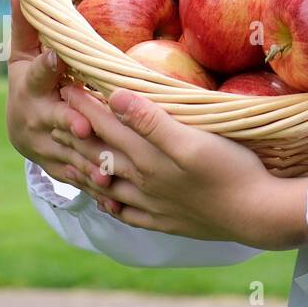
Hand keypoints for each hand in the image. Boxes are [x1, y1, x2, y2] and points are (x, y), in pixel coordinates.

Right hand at [6, 0, 118, 211]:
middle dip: (69, 123)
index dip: (47, 65)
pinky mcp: (62, 169)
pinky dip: (97, 188)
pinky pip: (82, 178)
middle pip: (55, 121)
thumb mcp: (26, 52)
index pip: (38, 73)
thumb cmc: (34, 80)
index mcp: (31, 88)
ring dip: (89, 161)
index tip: (58, 57)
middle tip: (84, 125)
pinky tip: (117, 196)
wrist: (23, 129)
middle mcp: (37, 120)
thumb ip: (29, 24)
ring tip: (110, 167)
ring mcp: (48, 148)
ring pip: (71, 154)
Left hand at [57, 79, 307, 251]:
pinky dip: (110, 204)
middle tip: (52, 119)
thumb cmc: (231, 170)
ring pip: (107, 186)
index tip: (66, 86)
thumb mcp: (194, 140)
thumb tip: (116, 98)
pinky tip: (107, 202)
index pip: (108, 125)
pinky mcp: (166, 220)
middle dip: (76, 134)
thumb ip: (153, 121)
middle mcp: (143, 181)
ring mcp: (152, 204)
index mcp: (148, 157)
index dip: (86, 105)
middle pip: (100, 154)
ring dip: (84, 170)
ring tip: (65, 161)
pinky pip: (127, 213)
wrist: (255, 214)